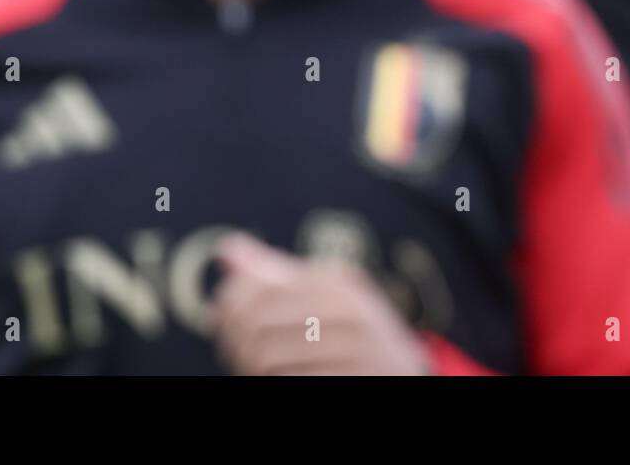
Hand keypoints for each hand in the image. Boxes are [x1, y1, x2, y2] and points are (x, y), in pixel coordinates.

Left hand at [211, 231, 429, 375]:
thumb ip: (272, 275)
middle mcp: (350, 311)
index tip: (226, 325)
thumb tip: (226, 249)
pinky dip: (276, 382)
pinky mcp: (357, 379)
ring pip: (268, 358)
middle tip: (239, 355)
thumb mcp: (319, 298)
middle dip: (236, 344)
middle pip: (256, 325)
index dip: (229, 311)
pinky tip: (284, 379)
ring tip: (259, 369)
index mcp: (336, 283)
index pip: (255, 290)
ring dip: (252, 368)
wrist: (403, 373)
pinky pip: (292, 380)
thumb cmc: (349, 335)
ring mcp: (357, 350)